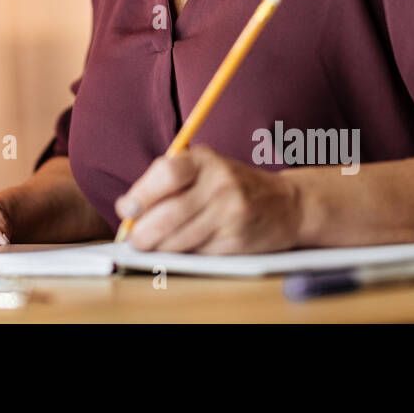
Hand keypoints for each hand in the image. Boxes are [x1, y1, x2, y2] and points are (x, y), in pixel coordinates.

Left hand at [114, 145, 301, 253]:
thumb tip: (129, 210)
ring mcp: (231, 213)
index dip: (140, 195)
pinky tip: (184, 247)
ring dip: (159, 247)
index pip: (165, 174)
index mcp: (204, 159)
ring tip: (154, 245)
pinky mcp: (237, 240)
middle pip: (168, 214)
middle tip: (135, 239)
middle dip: (143, 232)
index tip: (127, 210)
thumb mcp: (203, 169)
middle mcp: (220, 183)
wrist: (286, 204)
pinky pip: (198, 252)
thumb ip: (167, 181)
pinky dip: (184, 254)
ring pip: (179, 238)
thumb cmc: (231, 185)